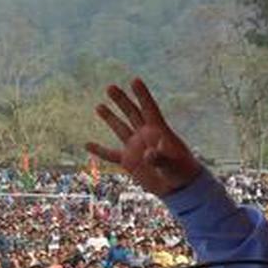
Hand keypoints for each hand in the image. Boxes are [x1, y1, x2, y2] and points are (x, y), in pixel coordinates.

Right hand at [86, 78, 201, 196]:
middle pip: (132, 113)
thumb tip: (147, 155)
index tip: (135, 80)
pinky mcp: (129, 161)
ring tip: (99, 106)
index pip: (149, 108)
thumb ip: (160, 159)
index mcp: (159, 131)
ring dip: (110, 117)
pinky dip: (99, 151)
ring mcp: (135, 147)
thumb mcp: (172, 165)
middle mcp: (145, 135)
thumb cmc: (181, 172)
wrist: (178, 187)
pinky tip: (87, 144)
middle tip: (110, 87)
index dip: (142, 95)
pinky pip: (111, 154)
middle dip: (121, 100)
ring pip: (120, 128)